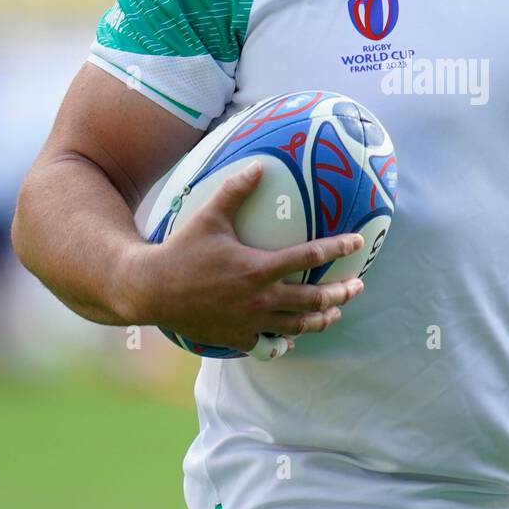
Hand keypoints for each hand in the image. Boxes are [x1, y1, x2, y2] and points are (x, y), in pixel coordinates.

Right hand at [121, 161, 365, 353]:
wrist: (150, 290)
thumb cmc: (182, 250)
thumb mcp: (209, 216)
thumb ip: (236, 191)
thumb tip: (259, 164)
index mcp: (259, 269)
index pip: (310, 257)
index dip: (338, 249)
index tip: (357, 243)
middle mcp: (261, 299)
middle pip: (315, 300)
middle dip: (342, 293)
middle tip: (358, 285)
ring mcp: (250, 322)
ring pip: (298, 326)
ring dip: (322, 319)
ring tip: (336, 312)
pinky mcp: (237, 338)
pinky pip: (269, 344)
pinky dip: (284, 341)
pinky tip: (293, 338)